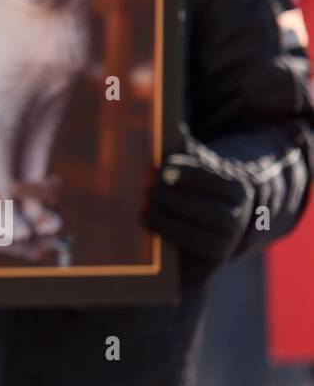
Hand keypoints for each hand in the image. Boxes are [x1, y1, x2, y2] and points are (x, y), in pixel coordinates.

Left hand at [143, 150, 252, 281]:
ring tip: (146, 208)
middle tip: (151, 190)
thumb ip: (181, 147)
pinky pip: (190, 251)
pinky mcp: (211, 261)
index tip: (163, 167)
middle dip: (177, 198)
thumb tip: (166, 125)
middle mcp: (238, 217)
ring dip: (170, 219)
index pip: (217, 180)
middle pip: (209, 210)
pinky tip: (149, 223)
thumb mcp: (188, 165)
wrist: (198, 224)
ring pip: (201, 234)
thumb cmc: (188, 187)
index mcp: (236, 188)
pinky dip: (168, 236)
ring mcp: (227, 242)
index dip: (189, 173)